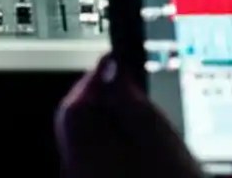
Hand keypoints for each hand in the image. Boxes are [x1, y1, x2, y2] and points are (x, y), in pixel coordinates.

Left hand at [55, 55, 203, 177]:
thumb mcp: (156, 137)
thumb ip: (127, 99)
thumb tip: (109, 67)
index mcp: (81, 151)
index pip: (75, 101)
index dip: (97, 78)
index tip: (116, 64)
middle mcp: (75, 172)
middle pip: (79, 125)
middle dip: (105, 106)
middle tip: (136, 94)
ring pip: (92, 148)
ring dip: (114, 131)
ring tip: (149, 132)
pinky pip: (101, 167)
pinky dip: (119, 157)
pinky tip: (146, 160)